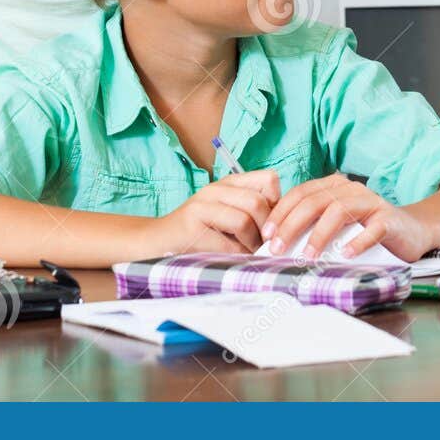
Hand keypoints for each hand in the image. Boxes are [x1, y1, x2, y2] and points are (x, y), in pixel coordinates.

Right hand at [156, 170, 281, 254]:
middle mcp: (215, 189)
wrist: (155, 242)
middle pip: (258, 202)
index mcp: (229, 183)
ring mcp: (201, 205)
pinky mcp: (191, 226)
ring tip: (247, 253)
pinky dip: (237, 256)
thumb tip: (284, 227)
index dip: (277, 203)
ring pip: (244, 220)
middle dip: (266, 229)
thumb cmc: (199, 233)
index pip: (269, 179)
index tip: (272, 224)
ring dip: (251, 244)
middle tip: (263, 246)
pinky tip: (232, 260)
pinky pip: (227, 243)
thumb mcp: (227, 215)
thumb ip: (252, 213)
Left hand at [263, 174, 433, 261]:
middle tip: (278, 248)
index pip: (300, 194)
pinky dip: (357, 242)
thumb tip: (277, 244)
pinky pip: (371, 229)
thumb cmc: (366, 229)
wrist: (410, 231)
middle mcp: (350, 189)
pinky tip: (345, 255)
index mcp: (333, 187)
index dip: (280, 213)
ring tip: (308, 256)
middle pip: (314, 201)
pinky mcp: (389, 219)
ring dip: (319, 235)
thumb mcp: (336, 224)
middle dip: (292, 225)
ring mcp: (370, 203)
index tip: (266, 235)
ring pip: (338, 211)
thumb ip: (312, 226)